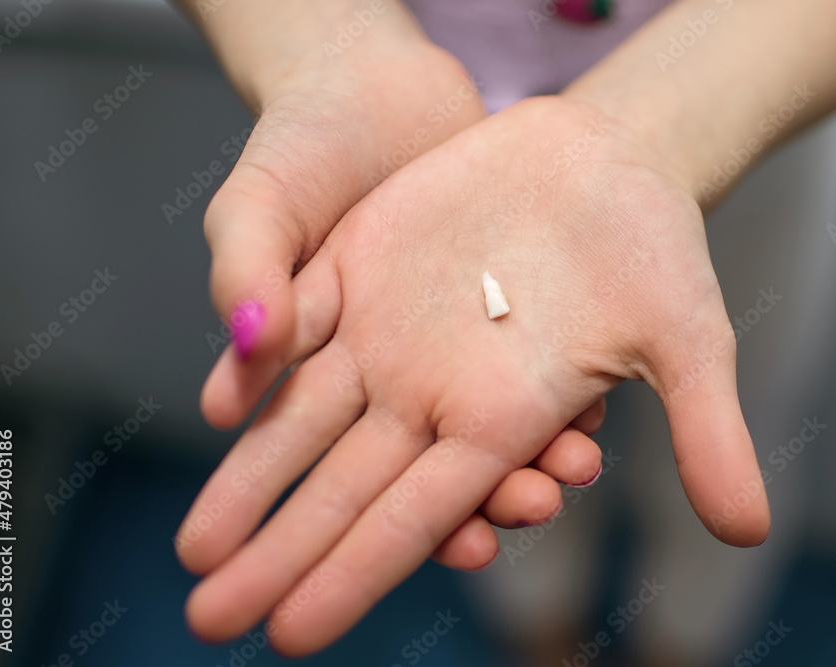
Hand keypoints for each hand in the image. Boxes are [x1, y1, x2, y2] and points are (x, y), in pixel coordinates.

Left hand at [184, 95, 769, 654]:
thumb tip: (750, 531)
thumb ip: (707, 434)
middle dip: (276, 553)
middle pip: (339, 486)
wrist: (608, 160)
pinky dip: (257, 360)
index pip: (413, 516)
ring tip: (192, 546)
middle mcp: (432, 391)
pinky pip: (299, 317)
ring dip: (246, 477)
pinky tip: (215, 405)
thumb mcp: (689, 342)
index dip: (352, 575)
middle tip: (207, 619)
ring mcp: (391, 331)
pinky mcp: (363, 266)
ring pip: (302, 415)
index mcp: (499, 422)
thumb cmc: (656, 253)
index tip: (289, 638)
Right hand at [191, 5, 604, 569]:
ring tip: (565, 473)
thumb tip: (246, 342)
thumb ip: (248, 266)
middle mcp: (400, 376)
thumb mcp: (261, 200)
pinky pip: (546, 367)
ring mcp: (459, 348)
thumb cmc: (303, 150)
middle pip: (437, 470)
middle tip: (507, 526)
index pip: (350, 479)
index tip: (407, 572)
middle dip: (473, 515)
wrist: (382, 89)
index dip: (351, 545)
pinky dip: (566, 403)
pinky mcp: (507, 311)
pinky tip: (589, 423)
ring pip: (498, 432)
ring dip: (530, 467)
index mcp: (331, 372)